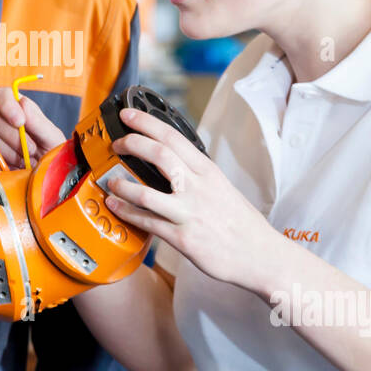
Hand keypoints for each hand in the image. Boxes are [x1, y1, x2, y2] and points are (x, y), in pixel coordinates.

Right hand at [0, 86, 66, 169]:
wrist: (47, 182)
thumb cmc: (53, 156)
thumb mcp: (53, 139)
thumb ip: (39, 122)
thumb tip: (22, 103)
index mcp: (20, 111)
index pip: (3, 95)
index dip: (7, 105)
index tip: (20, 122)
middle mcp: (4, 123)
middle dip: (16, 138)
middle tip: (33, 150)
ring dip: (12, 154)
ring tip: (26, 162)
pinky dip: (1, 164)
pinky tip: (14, 169)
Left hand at [101, 107, 280, 293]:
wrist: (259, 255)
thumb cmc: (241, 223)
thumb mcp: (222, 188)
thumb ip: (198, 176)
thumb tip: (175, 165)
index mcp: (208, 172)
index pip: (173, 137)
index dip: (147, 123)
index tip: (129, 115)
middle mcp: (198, 188)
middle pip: (159, 154)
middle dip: (131, 144)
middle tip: (116, 144)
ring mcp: (189, 213)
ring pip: (147, 192)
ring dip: (123, 184)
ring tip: (111, 181)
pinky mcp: (182, 237)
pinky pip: (148, 222)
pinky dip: (127, 212)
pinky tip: (116, 206)